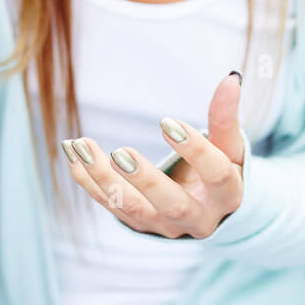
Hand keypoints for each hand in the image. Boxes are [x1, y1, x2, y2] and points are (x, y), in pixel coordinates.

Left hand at [64, 73, 244, 238]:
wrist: (209, 213)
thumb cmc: (222, 171)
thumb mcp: (230, 147)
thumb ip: (226, 117)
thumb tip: (231, 77)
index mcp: (227, 197)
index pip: (216, 175)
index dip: (195, 150)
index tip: (167, 122)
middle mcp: (198, 219)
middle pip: (171, 204)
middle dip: (145, 180)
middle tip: (121, 153)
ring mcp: (165, 227)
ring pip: (133, 209)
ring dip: (104, 180)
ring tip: (83, 146)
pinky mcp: (139, 226)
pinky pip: (110, 205)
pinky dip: (89, 182)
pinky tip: (72, 155)